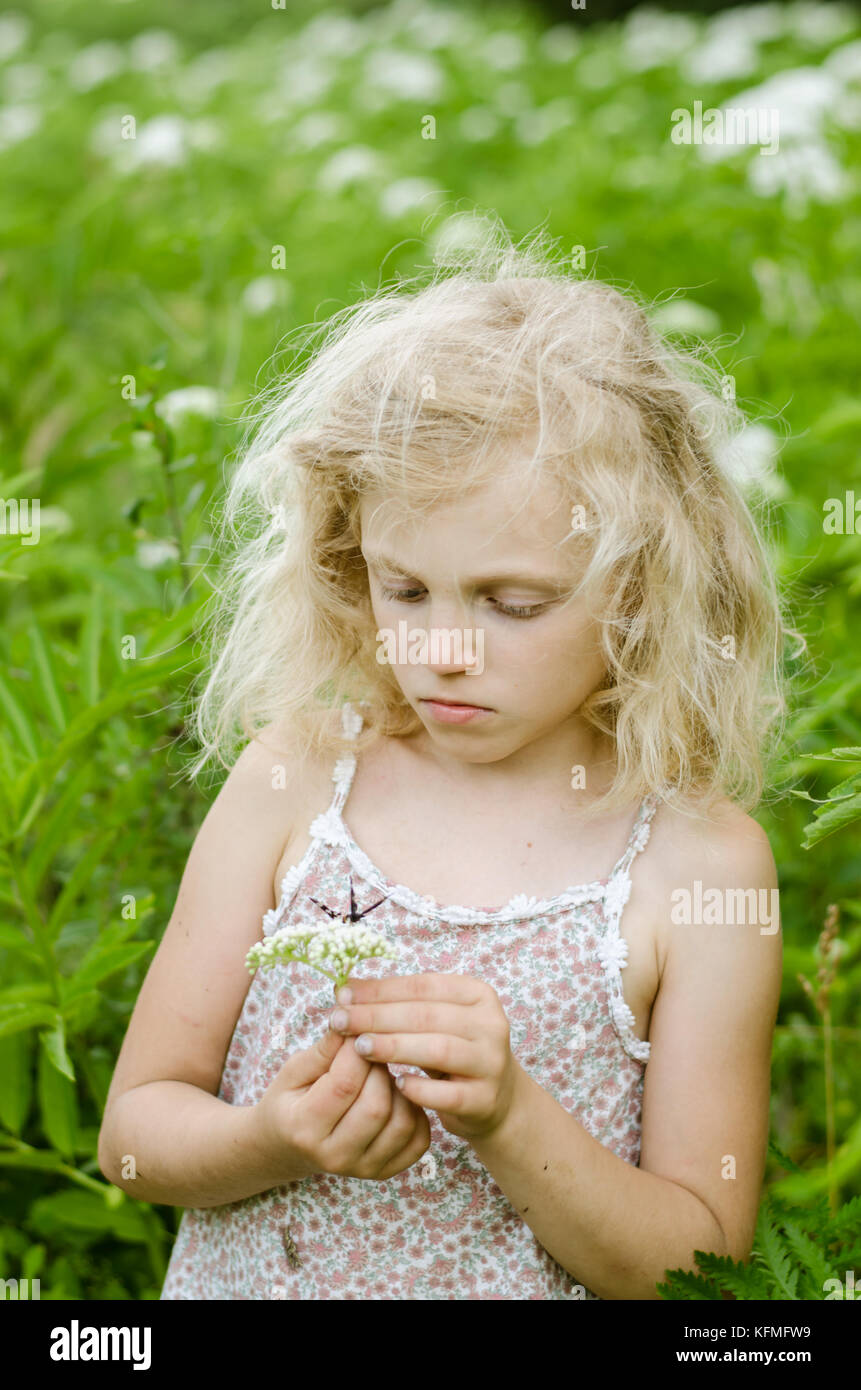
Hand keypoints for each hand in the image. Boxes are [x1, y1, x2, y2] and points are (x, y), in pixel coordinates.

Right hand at [255, 1027, 430, 1181]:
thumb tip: (352, 1018)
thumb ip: (324, 1049)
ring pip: (402, 1121)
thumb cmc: (291, 1100)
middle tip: (371, 1052)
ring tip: (380, 1074)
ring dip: (399, 1088)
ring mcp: (362, 1169)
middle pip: (377, 1105)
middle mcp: (334, 1157)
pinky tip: (396, 1095)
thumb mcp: (294, 1070)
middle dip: (379, 1068)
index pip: (344, 1084)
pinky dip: (415, 1110)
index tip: (359, 1030)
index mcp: (304, 1129)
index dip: (358, 1049)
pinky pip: (419, 1139)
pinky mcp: (385, 1171)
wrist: (287, 1147)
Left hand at [329, 973, 517, 1141]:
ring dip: (394, 1047)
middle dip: (378, 1017)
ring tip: (360, 1047)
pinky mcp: (485, 1099)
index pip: (422, 986)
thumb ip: (394, 1004)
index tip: (342, 995)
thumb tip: (343, 987)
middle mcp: (491, 1024)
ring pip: (439, 1049)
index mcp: (476, 994)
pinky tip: (395, 1085)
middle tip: (340, 1021)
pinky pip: (448, 1094)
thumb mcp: (430, 1022)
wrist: (495, 1100)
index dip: (380, 990)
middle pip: (427, 1015)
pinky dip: (420, 1089)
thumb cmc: (451, 1051)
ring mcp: (491, 1062)